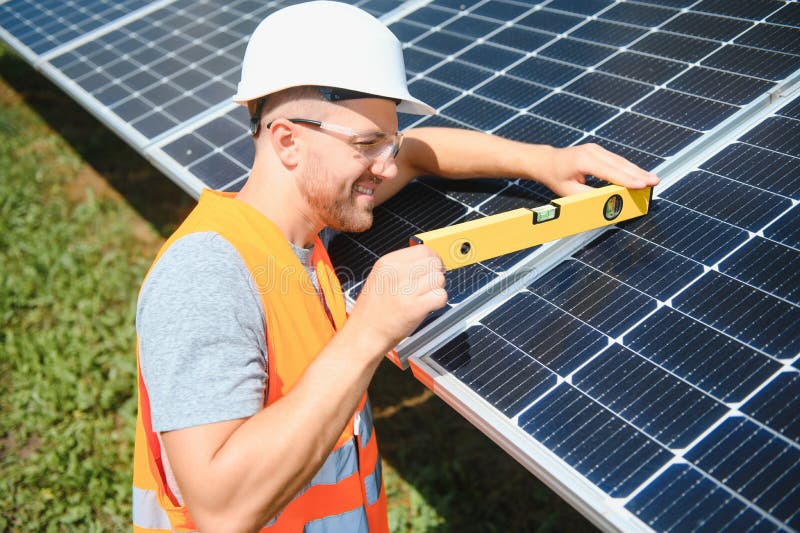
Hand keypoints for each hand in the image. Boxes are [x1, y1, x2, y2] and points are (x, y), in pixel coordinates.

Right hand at [347, 245, 447, 354]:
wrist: (364, 333)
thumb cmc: (373, 309)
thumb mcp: (380, 277)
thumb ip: (402, 266)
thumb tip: (428, 259)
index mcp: (388, 262)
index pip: (423, 250)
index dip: (432, 259)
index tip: (431, 268)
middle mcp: (396, 273)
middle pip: (434, 263)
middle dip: (436, 274)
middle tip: (428, 285)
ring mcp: (406, 290)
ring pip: (440, 279)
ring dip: (437, 289)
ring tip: (425, 297)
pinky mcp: (415, 307)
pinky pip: (441, 296)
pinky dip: (439, 302)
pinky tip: (428, 306)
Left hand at [539, 143, 659, 196]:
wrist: (547, 161)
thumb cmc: (556, 177)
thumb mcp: (568, 191)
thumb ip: (588, 196)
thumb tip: (608, 201)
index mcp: (582, 161)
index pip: (608, 171)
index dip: (626, 179)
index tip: (641, 185)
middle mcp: (591, 151)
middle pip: (619, 164)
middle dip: (638, 174)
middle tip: (655, 182)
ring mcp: (596, 149)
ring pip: (620, 161)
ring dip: (637, 171)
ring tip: (652, 180)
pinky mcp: (599, 151)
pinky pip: (617, 160)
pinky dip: (629, 168)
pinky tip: (641, 175)